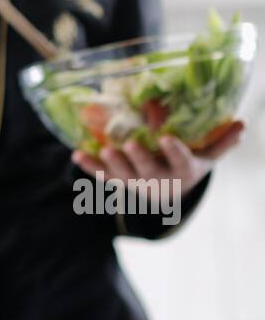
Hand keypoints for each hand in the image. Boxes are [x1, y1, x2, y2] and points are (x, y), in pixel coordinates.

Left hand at [73, 120, 244, 199]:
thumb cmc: (189, 166)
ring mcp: (136, 182)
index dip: (174, 151)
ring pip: (123, 176)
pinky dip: (89, 167)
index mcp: (182, 171)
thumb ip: (223, 142)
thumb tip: (243, 124)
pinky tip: (77, 154)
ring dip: (112, 164)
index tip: (166, 138)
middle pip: (148, 171)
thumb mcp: (208, 156)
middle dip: (138, 159)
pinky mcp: (118, 181)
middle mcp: (159, 179)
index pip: (180, 161)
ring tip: (105, 150)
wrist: (168, 195)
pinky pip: (102, 176)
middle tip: (129, 145)